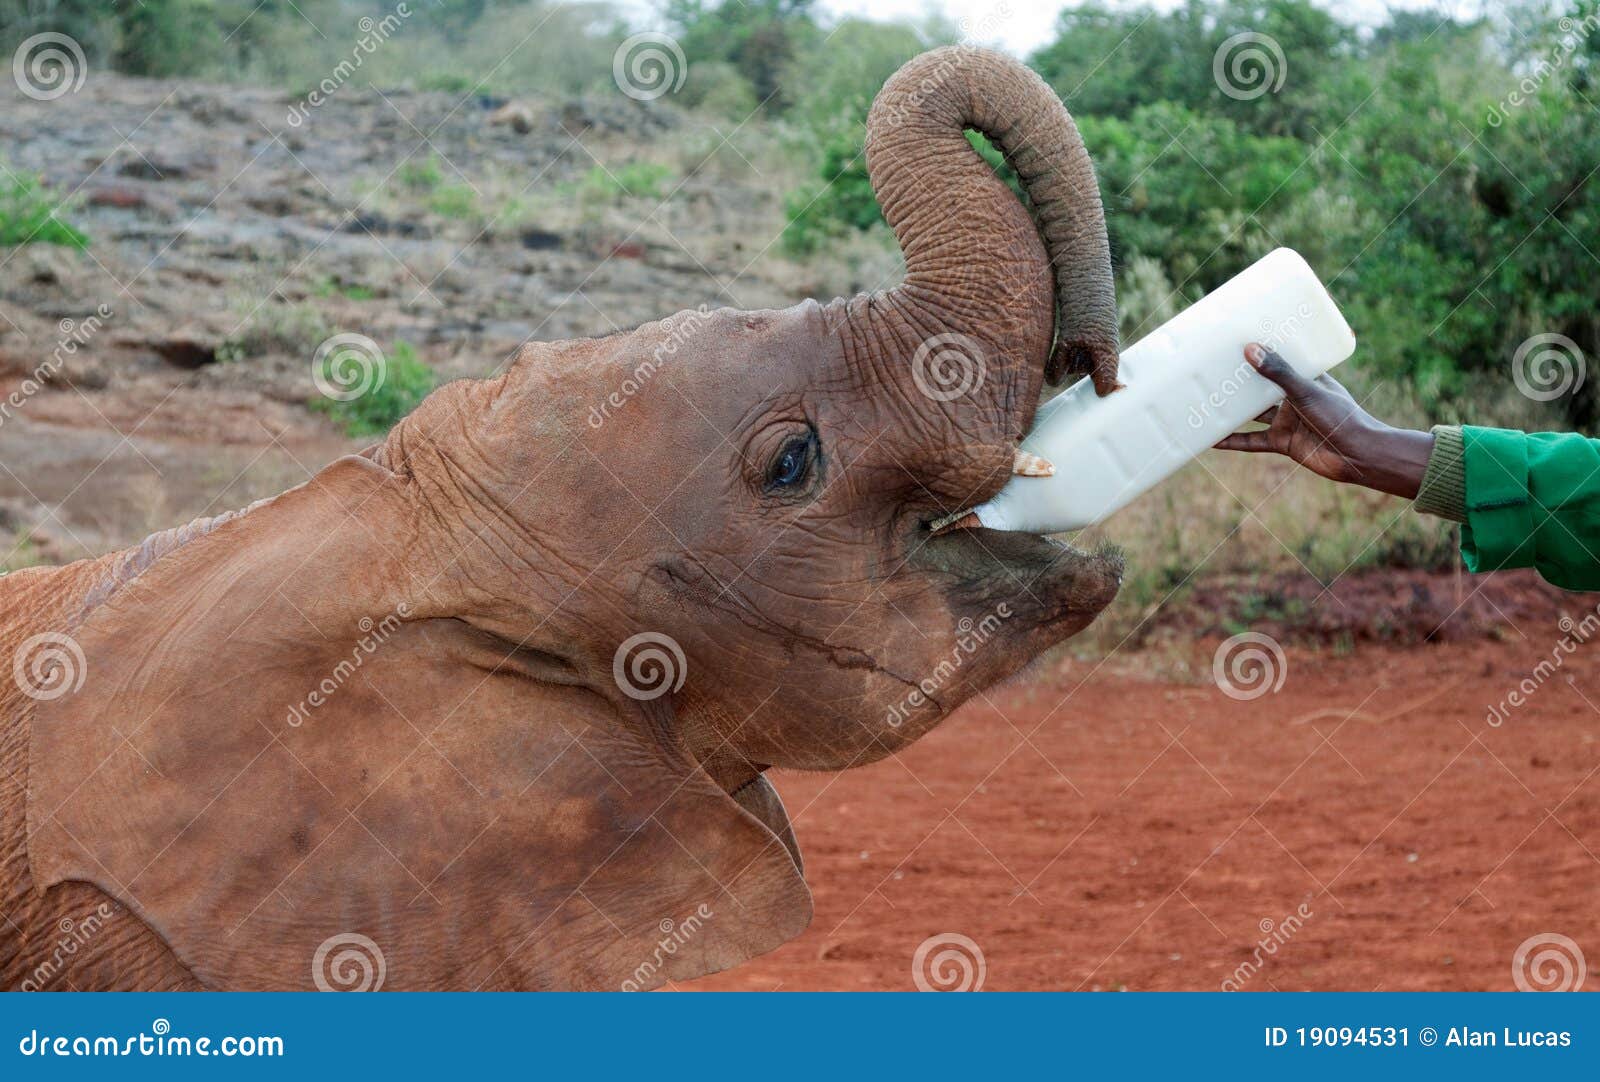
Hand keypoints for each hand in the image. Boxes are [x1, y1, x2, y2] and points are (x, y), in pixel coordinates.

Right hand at [1214, 343, 1434, 499]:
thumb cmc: (1341, 417)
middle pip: (1261, 386)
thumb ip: (1279, 374)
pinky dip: (1233, 441)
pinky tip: (1213, 440)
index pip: (1282, 358)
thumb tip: (1251, 349)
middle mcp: (1294, 398)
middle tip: (1213, 369)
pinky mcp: (1282, 442)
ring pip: (1253, 414)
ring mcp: (1287, 420)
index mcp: (1306, 378)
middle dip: (1240, 380)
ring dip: (1233, 410)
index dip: (1262, 350)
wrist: (1356, 457)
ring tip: (1207, 401)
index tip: (1239, 338)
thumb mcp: (1307, 392)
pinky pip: (1252, 441)